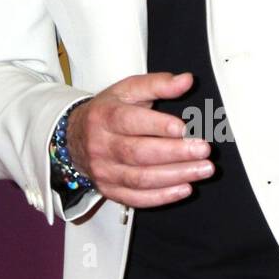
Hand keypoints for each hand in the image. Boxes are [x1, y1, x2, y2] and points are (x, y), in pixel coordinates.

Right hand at [66, 72, 212, 208]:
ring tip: (203, 169)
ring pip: (140, 178)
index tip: (184, 128)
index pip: (129, 121)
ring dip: (175, 176)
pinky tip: (185, 188)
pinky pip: (136, 198)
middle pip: (137, 153)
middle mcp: (100, 145)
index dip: (157, 126)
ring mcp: (104, 171)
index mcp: (104, 116)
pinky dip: (162, 196)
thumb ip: (157, 84)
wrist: (75, 138)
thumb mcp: (127, 91)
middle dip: (174, 153)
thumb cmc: (107, 112)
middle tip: (203, 150)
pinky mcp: (110, 190)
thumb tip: (186, 80)